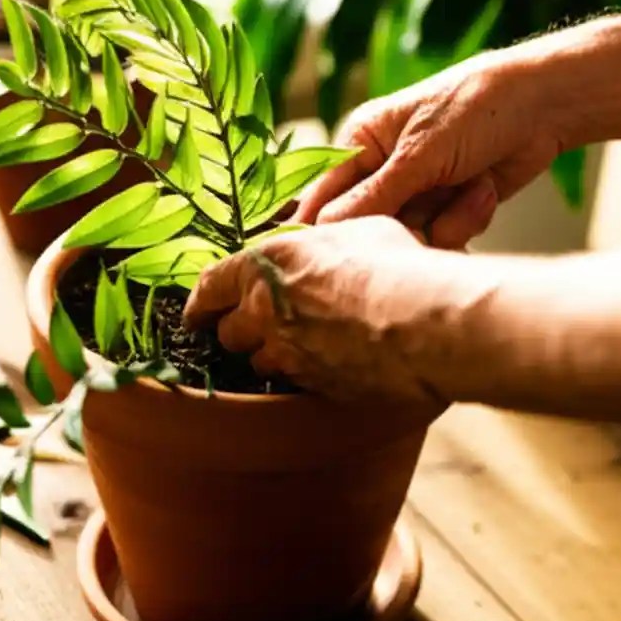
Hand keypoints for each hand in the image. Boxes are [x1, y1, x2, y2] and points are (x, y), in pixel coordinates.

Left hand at [182, 217, 466, 407]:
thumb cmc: (394, 265)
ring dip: (273, 355)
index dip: (201, 302)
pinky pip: (297, 383)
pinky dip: (306, 374)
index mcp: (265, 265)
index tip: (198, 313)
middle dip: (240, 330)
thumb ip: (325, 244)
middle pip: (229, 333)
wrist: (422, 321)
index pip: (211, 287)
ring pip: (260, 363)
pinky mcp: (313, 388)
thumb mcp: (357, 231)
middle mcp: (264, 313)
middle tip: (258, 326)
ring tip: (304, 344)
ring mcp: (287, 356)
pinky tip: (333, 361)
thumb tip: (328, 247)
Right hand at [293, 51, 563, 248]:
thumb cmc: (475, 109)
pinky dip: (468, 217)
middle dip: (403, 226)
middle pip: (368, 228)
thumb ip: (372, 197)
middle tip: (426, 211)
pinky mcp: (450, 209)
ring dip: (444, 219)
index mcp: (361, 142)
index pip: (323, 195)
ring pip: (409, 239)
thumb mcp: (419, 154)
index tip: (332, 259)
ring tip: (469, 183)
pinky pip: (443, 238)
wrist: (544, 108)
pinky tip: (484, 189)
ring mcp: (418, 192)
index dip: (324, 229)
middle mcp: (384, 170)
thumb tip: (322, 231)